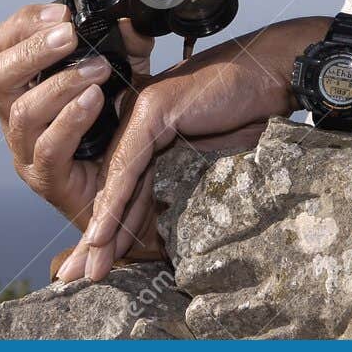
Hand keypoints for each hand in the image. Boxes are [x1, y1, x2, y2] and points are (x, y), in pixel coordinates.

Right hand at [0, 2, 162, 261]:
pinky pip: (48, 148)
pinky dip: (71, 120)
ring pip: (22, 112)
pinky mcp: (46, 179)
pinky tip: (95, 101)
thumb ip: (125, 43)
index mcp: (24, 84)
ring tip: (99, 70)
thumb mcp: (125, 73)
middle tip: (70, 35)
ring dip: (62, 84)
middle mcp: (14, 114)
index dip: (25, 24)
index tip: (62, 13)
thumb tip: (128, 18)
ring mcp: (25, 149)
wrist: (131, 187)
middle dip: (32, 50)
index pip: (1, 45)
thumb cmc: (119, 126)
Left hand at [57, 16, 326, 281]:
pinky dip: (114, 202)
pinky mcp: (152, 112)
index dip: (113, 225)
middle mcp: (139, 123)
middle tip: (77, 275)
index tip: (99, 263)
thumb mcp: (216, 160)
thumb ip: (189, 182)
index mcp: (151, 133)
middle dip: (98, 235)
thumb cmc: (253, 111)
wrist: (274, 75)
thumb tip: (175, 222)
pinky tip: (100, 232)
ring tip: (89, 266)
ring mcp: (142, 114)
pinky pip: (128, 167)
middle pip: (114, 187)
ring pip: (116, 181)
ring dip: (101, 227)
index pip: (126, 186)